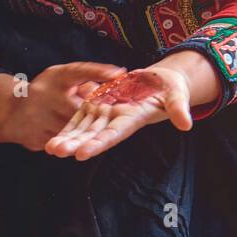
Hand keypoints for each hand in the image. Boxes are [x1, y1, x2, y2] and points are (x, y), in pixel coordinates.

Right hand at [0, 62, 125, 149]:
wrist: (9, 111)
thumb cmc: (44, 92)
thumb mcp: (60, 79)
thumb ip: (83, 80)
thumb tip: (115, 80)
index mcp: (54, 77)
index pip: (78, 71)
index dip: (98, 71)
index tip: (118, 73)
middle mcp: (43, 93)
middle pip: (79, 107)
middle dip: (96, 114)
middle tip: (115, 117)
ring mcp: (37, 116)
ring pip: (72, 128)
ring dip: (87, 132)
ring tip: (97, 134)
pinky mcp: (35, 136)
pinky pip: (61, 141)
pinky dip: (72, 142)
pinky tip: (78, 143)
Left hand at [45, 56, 207, 160]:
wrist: (162, 82)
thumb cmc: (171, 89)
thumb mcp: (177, 95)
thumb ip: (179, 109)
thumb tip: (187, 124)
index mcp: (131, 119)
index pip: (112, 134)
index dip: (97, 144)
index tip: (81, 154)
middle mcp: (115, 120)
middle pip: (93, 135)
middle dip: (75, 144)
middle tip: (56, 151)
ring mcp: (106, 114)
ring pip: (83, 129)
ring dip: (67, 138)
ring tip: (50, 148)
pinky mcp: (100, 105)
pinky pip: (81, 118)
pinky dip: (68, 128)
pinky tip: (54, 136)